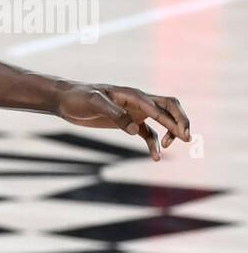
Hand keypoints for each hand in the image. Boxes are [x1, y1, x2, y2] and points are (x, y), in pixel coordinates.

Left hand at [55, 84, 190, 160]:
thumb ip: (115, 114)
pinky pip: (147, 133)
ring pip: (161, 121)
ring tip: (165, 147)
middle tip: (186, 138)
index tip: (181, 135)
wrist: (66, 100)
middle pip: (169, 108)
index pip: (159, 106)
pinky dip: (153, 144)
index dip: (171, 120)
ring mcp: (134, 112)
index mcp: (133, 95)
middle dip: (180, 121)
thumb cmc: (79, 98)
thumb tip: (134, 130)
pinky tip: (155, 157)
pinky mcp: (128, 123)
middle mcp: (138, 102)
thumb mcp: (94, 103)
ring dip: (169, 133)